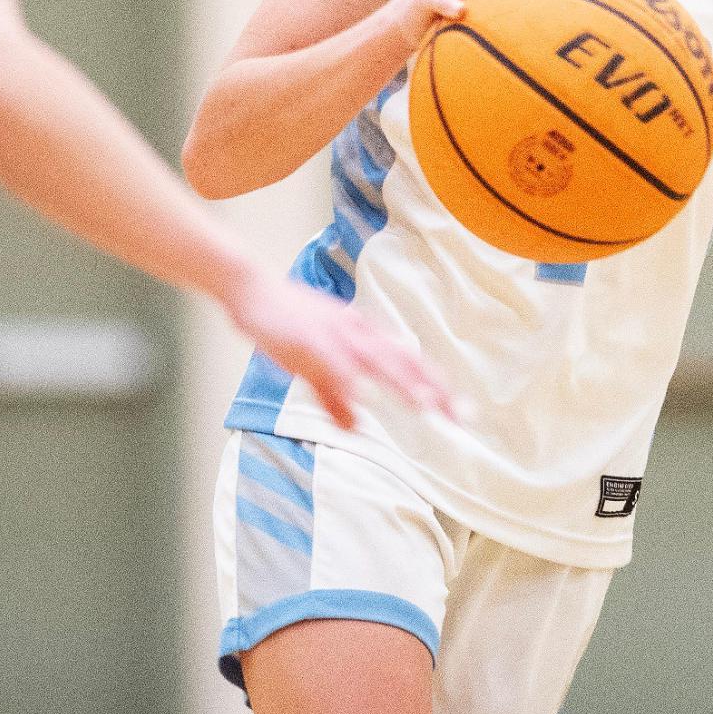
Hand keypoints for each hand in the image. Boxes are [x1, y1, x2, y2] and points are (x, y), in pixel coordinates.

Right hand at [222, 266, 455, 428]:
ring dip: (400, 383)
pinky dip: (349, 380)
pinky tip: (363, 397)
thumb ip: (334, 395)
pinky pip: (332, 362)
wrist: (251, 289)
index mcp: (363, 335)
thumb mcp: (313, 364)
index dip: (436, 385)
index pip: (410, 361)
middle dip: (433, 390)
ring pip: (375, 361)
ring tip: (424, 406)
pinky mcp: (306, 340)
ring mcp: (333, 333)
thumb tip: (355, 424)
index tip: (461, 412)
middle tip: (460, 417)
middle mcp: (357, 332)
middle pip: (403, 362)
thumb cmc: (285, 323)